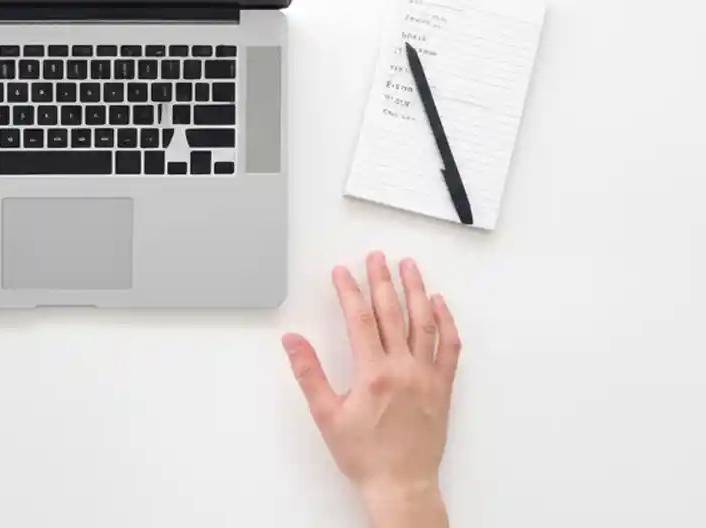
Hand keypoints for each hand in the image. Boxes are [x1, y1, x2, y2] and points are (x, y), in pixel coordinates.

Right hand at [282, 252, 460, 527]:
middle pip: (392, 313)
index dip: (349, 291)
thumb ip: (309, 373)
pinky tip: (439, 305)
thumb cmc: (364, 455)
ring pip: (423, 323)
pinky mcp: (442, 387)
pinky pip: (449, 347)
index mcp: (373, 374)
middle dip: (381, 281)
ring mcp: (427, 376)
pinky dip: (445, 323)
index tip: (342, 272)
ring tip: (409, 268)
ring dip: (416, 291)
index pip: (360, 319)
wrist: (401, 484)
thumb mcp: (326, 415)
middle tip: (375, 258)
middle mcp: (404, 369)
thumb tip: (293, 341)